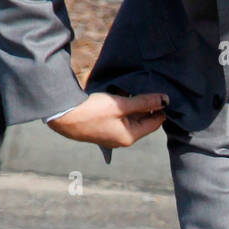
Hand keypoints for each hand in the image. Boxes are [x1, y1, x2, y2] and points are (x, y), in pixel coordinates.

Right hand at [47, 92, 169, 145]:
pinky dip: (122, 108)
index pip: (154, 123)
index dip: (160, 109)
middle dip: (146, 106)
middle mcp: (122, 139)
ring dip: (133, 105)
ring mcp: (112, 135)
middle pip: (142, 121)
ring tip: (134, 90)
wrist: (63, 116)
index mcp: (130, 136)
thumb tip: (165, 100)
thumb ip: (143, 102)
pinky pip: (119, 118)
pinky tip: (119, 95)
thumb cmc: (93, 111)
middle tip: (150, 89)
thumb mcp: (121, 104)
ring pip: (130, 118)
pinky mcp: (102, 129)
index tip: (164, 95)